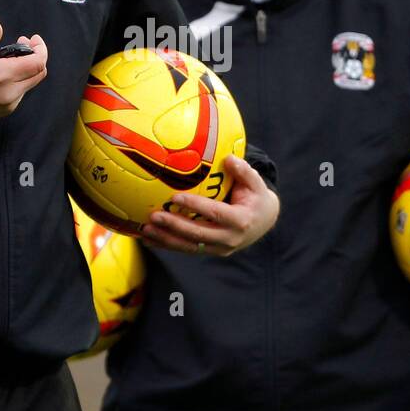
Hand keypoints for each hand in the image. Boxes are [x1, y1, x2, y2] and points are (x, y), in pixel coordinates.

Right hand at [0, 19, 47, 125]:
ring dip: (26, 70)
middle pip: (38, 74)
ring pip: (29, 85)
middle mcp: (9, 93)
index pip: (37, 62)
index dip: (40, 48)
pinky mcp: (3, 112)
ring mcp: (8, 105)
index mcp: (3, 75)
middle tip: (23, 45)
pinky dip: (17, 82)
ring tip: (8, 60)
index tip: (33, 38)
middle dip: (36, 57)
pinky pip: (19, 95)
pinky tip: (1, 76)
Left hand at [138, 153, 278, 256]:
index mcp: (241, 220)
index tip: (175, 198)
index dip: (195, 206)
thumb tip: (229, 159)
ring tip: (145, 231)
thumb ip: (244, 171)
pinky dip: (167, 245)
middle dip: (174, 226)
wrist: (263, 221)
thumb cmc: (256, 196)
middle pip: (198, 234)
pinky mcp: (211, 251)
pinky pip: (186, 249)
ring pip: (189, 246)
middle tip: (154, 216)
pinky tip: (148, 240)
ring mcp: (220, 248)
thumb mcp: (256, 183)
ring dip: (166, 240)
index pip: (214, 213)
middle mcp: (230, 238)